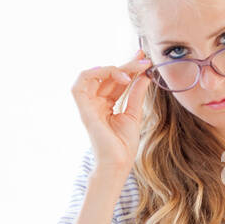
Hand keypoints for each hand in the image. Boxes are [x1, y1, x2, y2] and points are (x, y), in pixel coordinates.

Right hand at [71, 52, 154, 172]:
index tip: (144, 59)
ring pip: (94, 76)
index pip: (116, 80)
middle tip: (143, 60)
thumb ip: (137, 94)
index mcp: (106, 105)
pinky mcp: (84, 110)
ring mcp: (88, 106)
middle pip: (108, 76)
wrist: (117, 163)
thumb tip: (145, 75)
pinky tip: (112, 72)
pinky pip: (79, 85)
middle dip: (126, 65)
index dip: (129, 68)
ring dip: (112, 69)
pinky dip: (93, 73)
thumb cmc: (124, 146)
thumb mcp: (134, 114)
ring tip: (130, 72)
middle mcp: (95, 103)